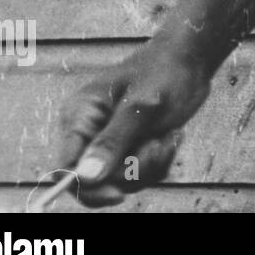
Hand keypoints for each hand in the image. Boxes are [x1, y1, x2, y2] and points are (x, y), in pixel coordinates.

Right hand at [56, 36, 211, 207]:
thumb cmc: (164, 72)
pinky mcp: (128, 149)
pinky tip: (170, 138)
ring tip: (166, 137)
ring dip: (149, 166)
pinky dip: (158, 163)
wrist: (190, 61)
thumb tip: (85, 177)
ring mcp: (108, 143)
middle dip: (130, 171)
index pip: (65, 167)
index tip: (118, 194)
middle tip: (156, 146)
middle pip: (94, 182)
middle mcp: (88, 133)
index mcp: (79, 116)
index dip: (86, 188)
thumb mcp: (142, 107)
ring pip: (119, 181)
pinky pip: (138, 176)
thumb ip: (113, 141)